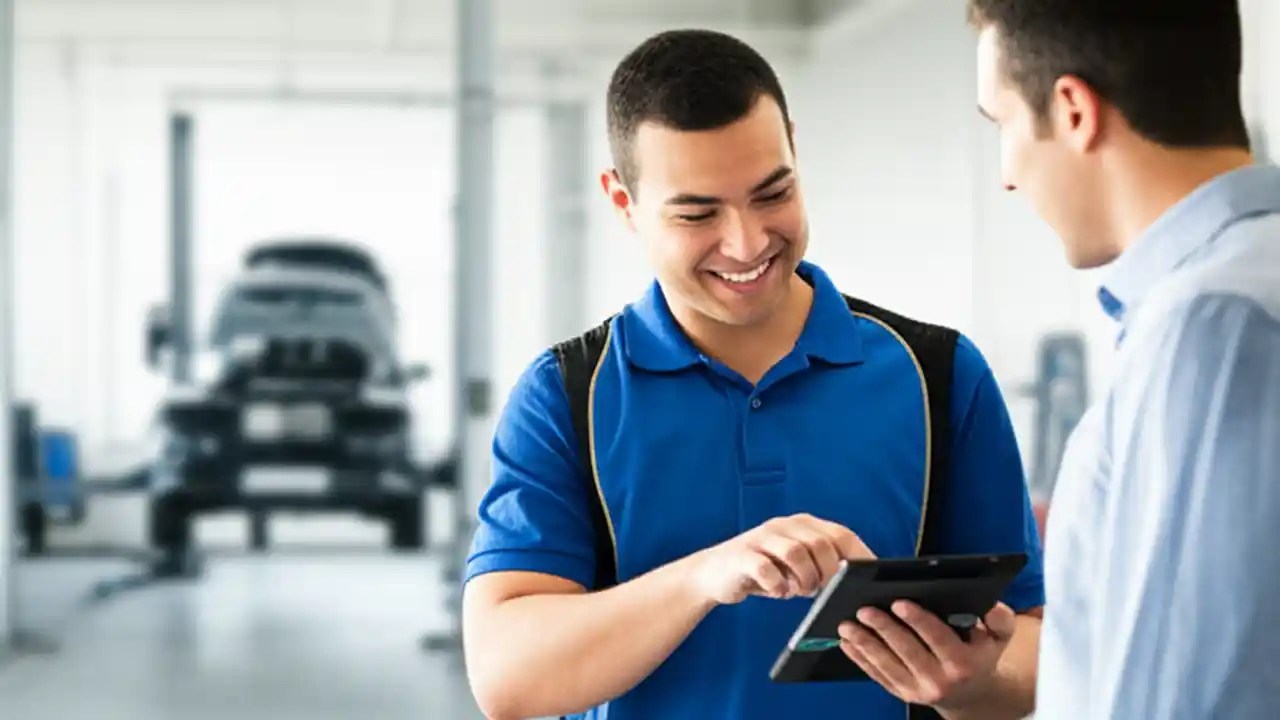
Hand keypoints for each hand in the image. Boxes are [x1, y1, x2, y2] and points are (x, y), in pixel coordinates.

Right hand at [691, 514, 873, 605]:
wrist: (713, 573)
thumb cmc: (764, 572)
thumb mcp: (796, 566)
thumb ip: (822, 566)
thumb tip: (857, 585)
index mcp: (803, 525)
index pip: (841, 534)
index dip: (858, 556)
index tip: (867, 580)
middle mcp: (784, 525)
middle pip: (821, 543)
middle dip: (829, 572)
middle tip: (824, 591)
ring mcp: (761, 538)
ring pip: (796, 552)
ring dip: (805, 578)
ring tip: (801, 592)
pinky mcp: (742, 555)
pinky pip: (765, 568)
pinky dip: (777, 585)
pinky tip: (778, 592)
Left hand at [838, 601, 1015, 711]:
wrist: (972, 694)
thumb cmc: (981, 655)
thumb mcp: (999, 637)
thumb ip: (1000, 619)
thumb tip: (990, 604)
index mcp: (963, 664)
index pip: (938, 639)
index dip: (918, 620)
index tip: (899, 602)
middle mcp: (940, 681)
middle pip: (906, 651)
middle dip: (883, 629)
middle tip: (864, 610)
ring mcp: (918, 690)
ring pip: (886, 665)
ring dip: (864, 644)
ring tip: (847, 624)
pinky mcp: (901, 694)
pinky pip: (877, 675)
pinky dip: (860, 659)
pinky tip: (847, 642)